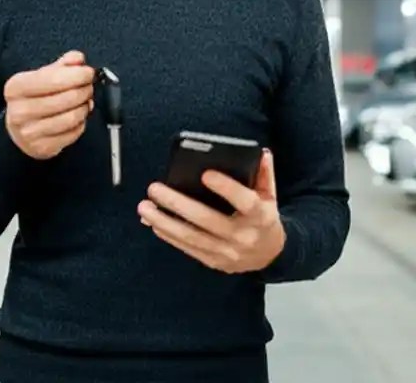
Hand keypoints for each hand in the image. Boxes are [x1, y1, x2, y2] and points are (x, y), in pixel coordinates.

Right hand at [4, 50, 95, 159]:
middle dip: (84, 90)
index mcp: (16, 87)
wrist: (19, 130)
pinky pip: (73, 133)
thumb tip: (78, 58)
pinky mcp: (41, 147)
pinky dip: (81, 123)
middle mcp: (19, 110)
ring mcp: (29, 131)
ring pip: (72, 117)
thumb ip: (63, 65)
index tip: (88, 72)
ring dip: (85, 107)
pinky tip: (78, 117)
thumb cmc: (33, 99)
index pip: (54, 78)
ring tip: (84, 102)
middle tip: (88, 87)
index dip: (77, 74)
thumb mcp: (42, 77)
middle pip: (67, 97)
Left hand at [139, 149, 285, 273]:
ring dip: (164, 222)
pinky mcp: (213, 261)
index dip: (226, 188)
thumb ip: (264, 174)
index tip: (205, 173)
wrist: (269, 256)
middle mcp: (243, 236)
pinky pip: (187, 248)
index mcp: (261, 216)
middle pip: (206, 219)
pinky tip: (153, 223)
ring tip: (144, 207)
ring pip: (191, 237)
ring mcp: (227, 252)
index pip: (245, 201)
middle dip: (177, 203)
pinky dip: (168, 235)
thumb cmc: (264, 218)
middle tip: (154, 188)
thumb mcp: (270, 195)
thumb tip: (260, 152)